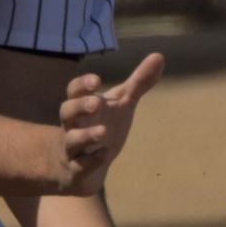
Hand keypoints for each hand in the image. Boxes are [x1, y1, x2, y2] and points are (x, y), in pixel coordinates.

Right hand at [54, 53, 164, 194]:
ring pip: (72, 140)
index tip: (96, 80)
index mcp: (82, 106)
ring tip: (103, 132)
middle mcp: (73, 126)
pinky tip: (105, 154)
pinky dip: (92, 161)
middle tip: (95, 102)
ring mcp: (73, 149)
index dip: (82, 85)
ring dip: (86, 136)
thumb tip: (159, 56)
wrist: (79, 168)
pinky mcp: (77, 170)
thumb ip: (138, 82)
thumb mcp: (121, 104)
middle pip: (66, 112)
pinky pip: (80, 166)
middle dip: (79, 106)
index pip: (74, 91)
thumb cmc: (101, 126)